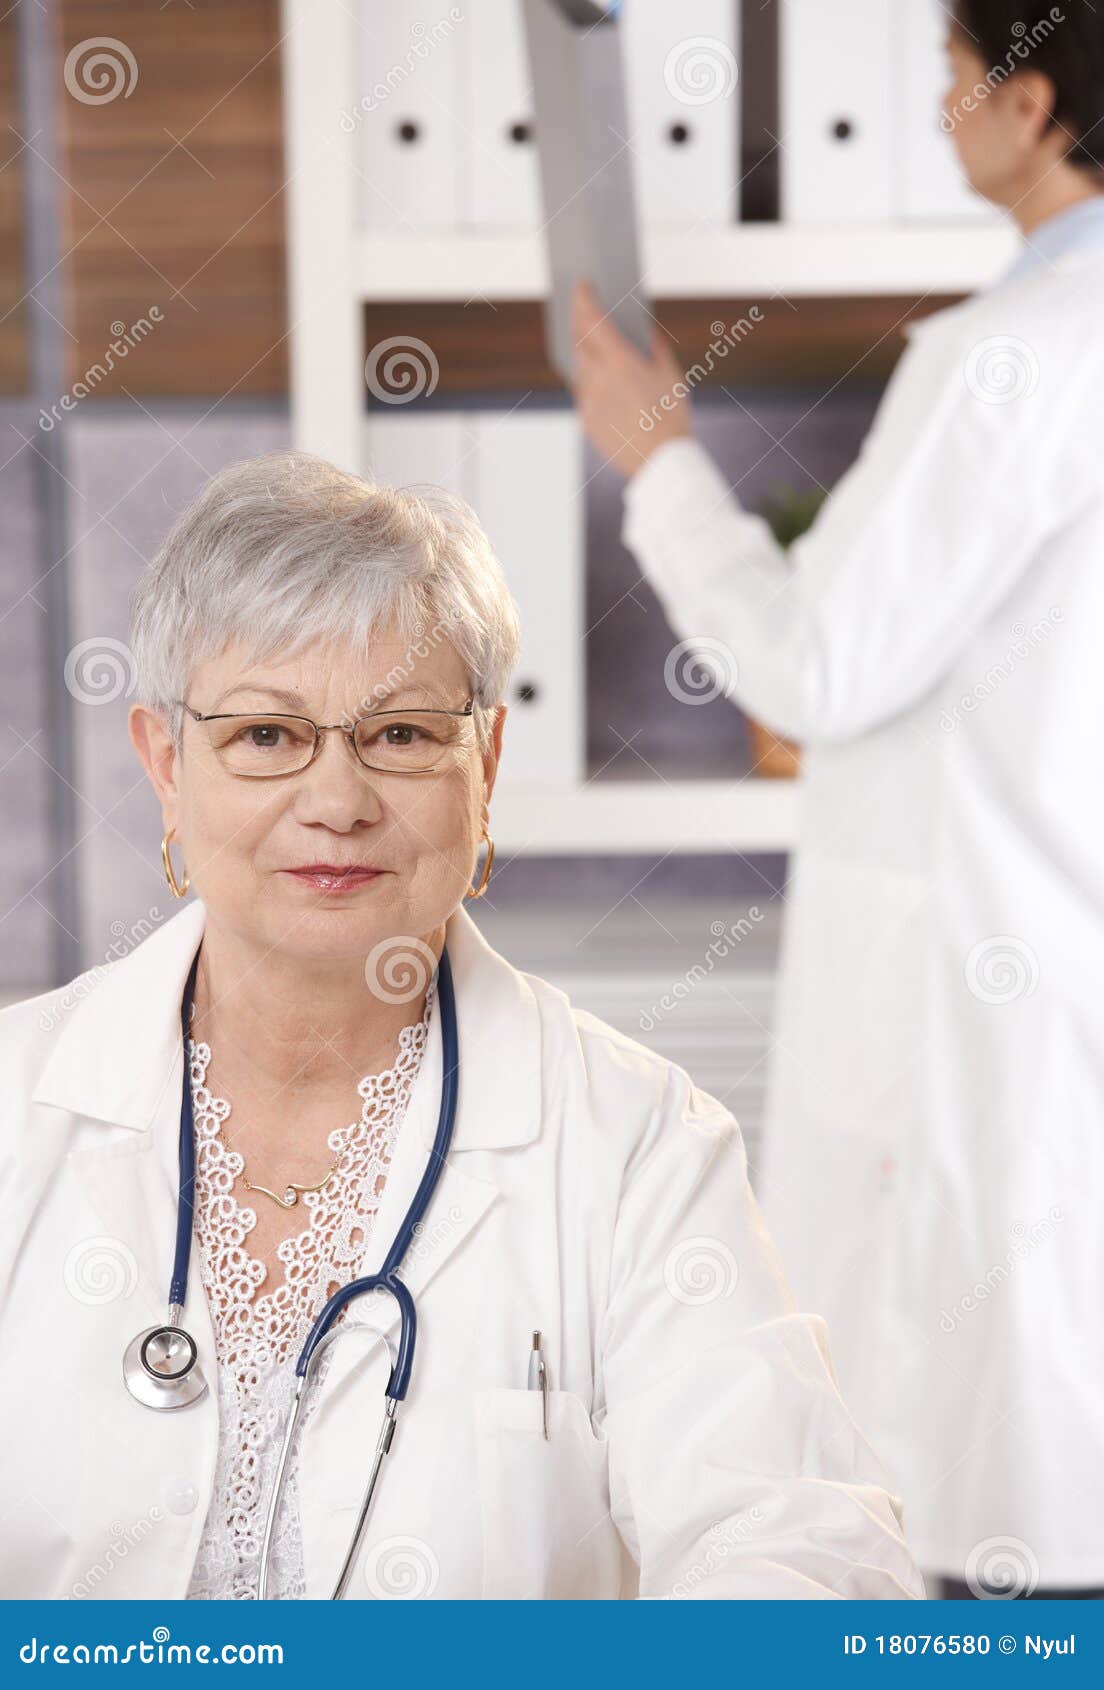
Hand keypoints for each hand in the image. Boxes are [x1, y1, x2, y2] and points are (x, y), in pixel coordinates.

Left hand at [569, 279, 692, 479]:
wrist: (662, 462)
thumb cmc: (672, 417)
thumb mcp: (671, 375)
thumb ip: (653, 346)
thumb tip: (641, 329)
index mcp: (621, 363)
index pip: (594, 321)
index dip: (585, 299)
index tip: (582, 286)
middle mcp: (599, 380)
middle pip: (578, 342)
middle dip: (578, 322)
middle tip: (581, 310)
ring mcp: (589, 402)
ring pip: (578, 369)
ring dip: (582, 352)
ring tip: (588, 343)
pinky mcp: (587, 422)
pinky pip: (583, 395)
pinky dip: (589, 382)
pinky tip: (598, 380)